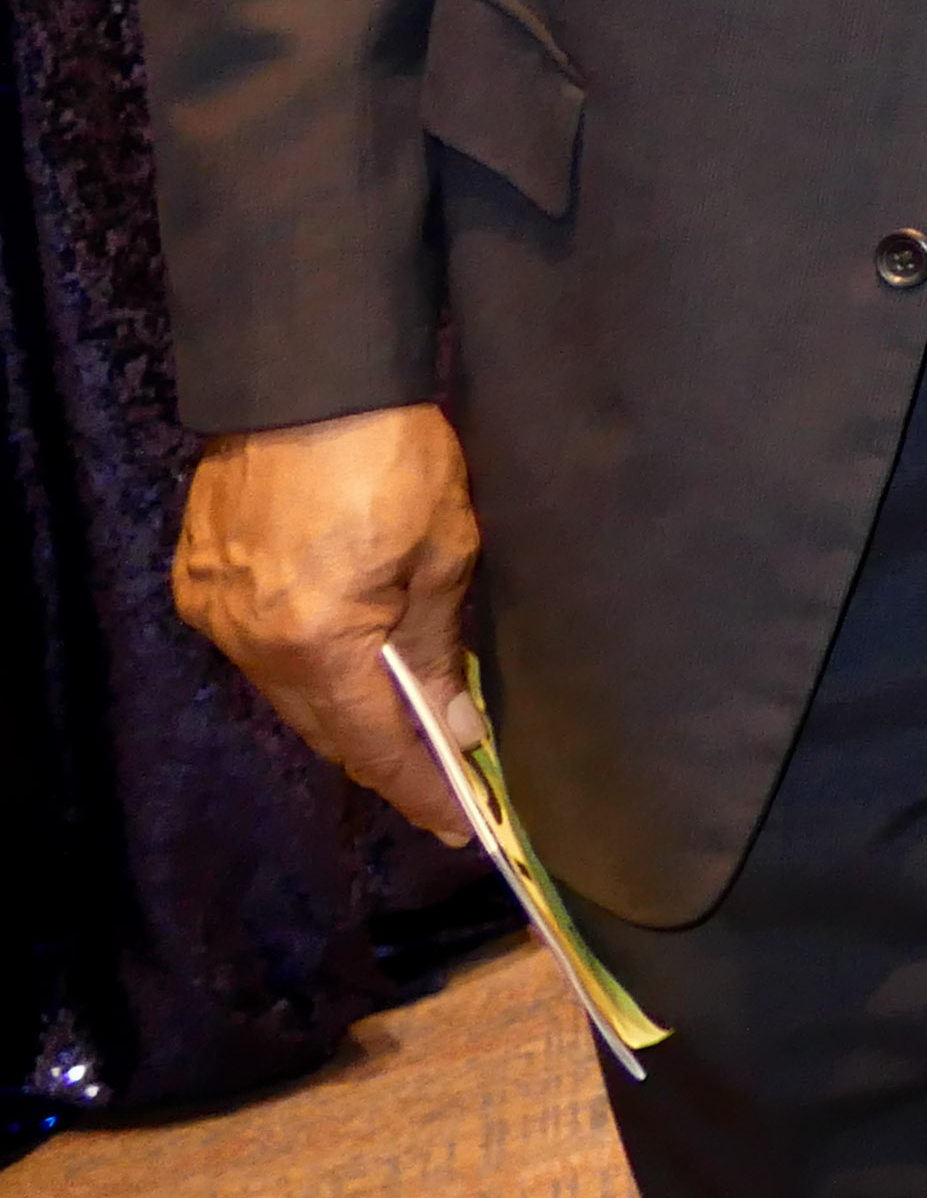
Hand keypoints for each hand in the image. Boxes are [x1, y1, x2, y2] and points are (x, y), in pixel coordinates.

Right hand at [172, 402, 484, 845]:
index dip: (416, 785)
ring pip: (288, 688)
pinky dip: (307, 663)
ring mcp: (214, 609)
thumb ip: (440, 647)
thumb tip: (453, 725)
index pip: (371, 742)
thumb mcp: (446, 551)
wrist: (308, 374)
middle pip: (323, 724)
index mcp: (314, 640)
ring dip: (344, 708)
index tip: (455, 822)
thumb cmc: (394, 453)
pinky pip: (259, 646)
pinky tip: (349, 663)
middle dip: (384, 754)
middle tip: (440, 780)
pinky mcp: (199, 577)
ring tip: (406, 726)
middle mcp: (248, 640)